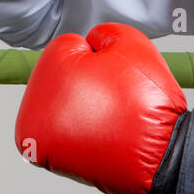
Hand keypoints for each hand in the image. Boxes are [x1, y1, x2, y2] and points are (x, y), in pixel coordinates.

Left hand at [15, 22, 193, 193]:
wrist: (160, 158)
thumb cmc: (144, 105)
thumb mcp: (130, 43)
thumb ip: (104, 33)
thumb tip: (91, 42)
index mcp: (46, 75)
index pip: (68, 48)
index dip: (98, 55)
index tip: (112, 72)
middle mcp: (33, 110)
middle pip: (64, 79)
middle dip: (87, 81)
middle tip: (114, 96)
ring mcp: (39, 139)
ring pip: (68, 107)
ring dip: (86, 109)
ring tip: (111, 116)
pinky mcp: (53, 161)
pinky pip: (71, 133)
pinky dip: (87, 132)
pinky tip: (105, 134)